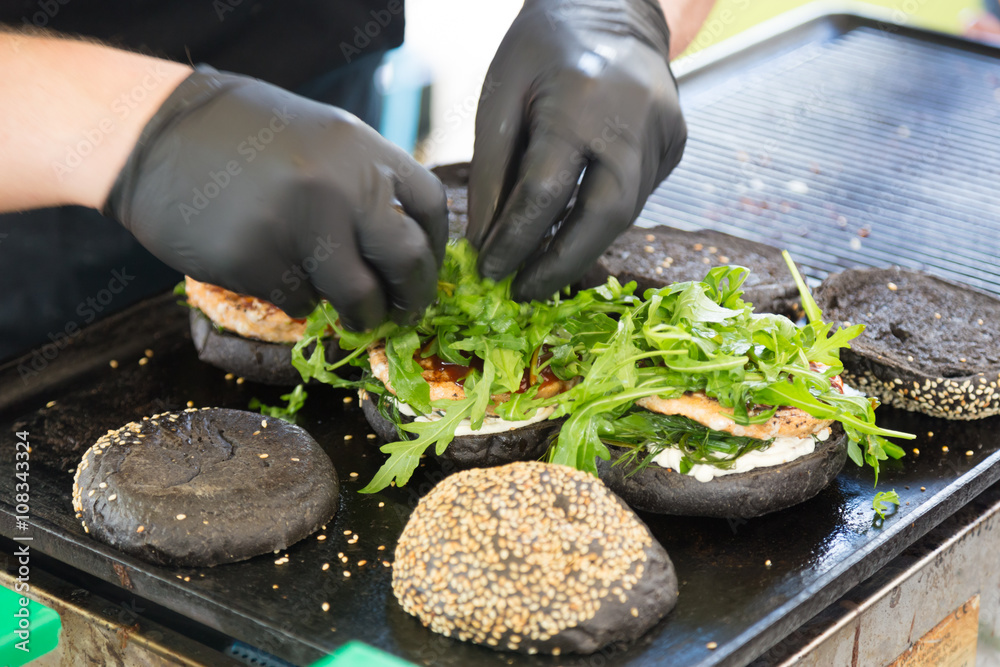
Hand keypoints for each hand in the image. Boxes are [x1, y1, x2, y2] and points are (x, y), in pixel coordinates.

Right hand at [104, 67, 447, 329]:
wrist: (153, 135)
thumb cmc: (243, 138)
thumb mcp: (321, 138)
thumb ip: (366, 182)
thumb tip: (407, 248)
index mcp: (362, 151)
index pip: (430, 209)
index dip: (434, 250)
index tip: (423, 272)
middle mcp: (341, 186)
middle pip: (407, 261)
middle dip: (411, 298)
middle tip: (402, 314)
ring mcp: (299, 226)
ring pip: (356, 296)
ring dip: (358, 314)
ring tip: (349, 313)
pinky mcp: (258, 263)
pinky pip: (300, 302)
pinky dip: (300, 301)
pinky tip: (280, 277)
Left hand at [467, 0, 685, 299]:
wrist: (611, 7)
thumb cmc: (542, 50)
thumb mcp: (500, 99)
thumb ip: (492, 173)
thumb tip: (485, 242)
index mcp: (581, 102)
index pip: (544, 193)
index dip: (514, 241)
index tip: (490, 271)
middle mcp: (634, 120)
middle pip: (604, 216)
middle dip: (562, 263)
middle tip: (525, 292)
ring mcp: (665, 132)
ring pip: (626, 212)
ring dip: (581, 246)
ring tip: (541, 268)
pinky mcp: (677, 141)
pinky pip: (638, 195)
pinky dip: (602, 219)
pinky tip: (572, 230)